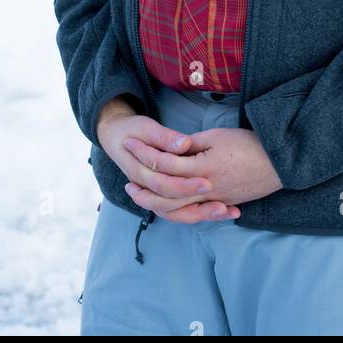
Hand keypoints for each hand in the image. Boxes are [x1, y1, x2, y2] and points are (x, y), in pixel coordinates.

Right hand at [97, 105, 239, 223]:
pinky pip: (182, 211)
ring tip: (227, 212)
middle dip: (200, 207)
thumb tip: (184, 144)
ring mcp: (154, 193)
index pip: (164, 185)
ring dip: (204, 214)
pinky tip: (225, 212)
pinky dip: (202, 212)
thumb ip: (164, 137)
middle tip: (224, 206)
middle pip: (173, 206)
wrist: (115, 137)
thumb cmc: (132, 130)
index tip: (208, 182)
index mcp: (139, 172)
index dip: (186, 186)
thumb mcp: (145, 127)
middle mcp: (146, 188)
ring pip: (178, 213)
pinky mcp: (164, 194)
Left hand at [120, 126, 282, 217]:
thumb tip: (170, 149)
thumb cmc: (249, 144)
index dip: (144, 153)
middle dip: (143, 190)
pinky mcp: (222, 204)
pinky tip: (168, 208)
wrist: (280, 162)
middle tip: (126, 184)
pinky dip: (177, 213)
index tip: (129, 143)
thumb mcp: (217, 136)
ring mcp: (214, 200)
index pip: (163, 163)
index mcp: (201, 168)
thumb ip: (190, 145)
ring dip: (156, 206)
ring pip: (177, 210)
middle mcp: (205, 189)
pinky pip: (193, 214)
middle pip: (165, 195)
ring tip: (141, 198)